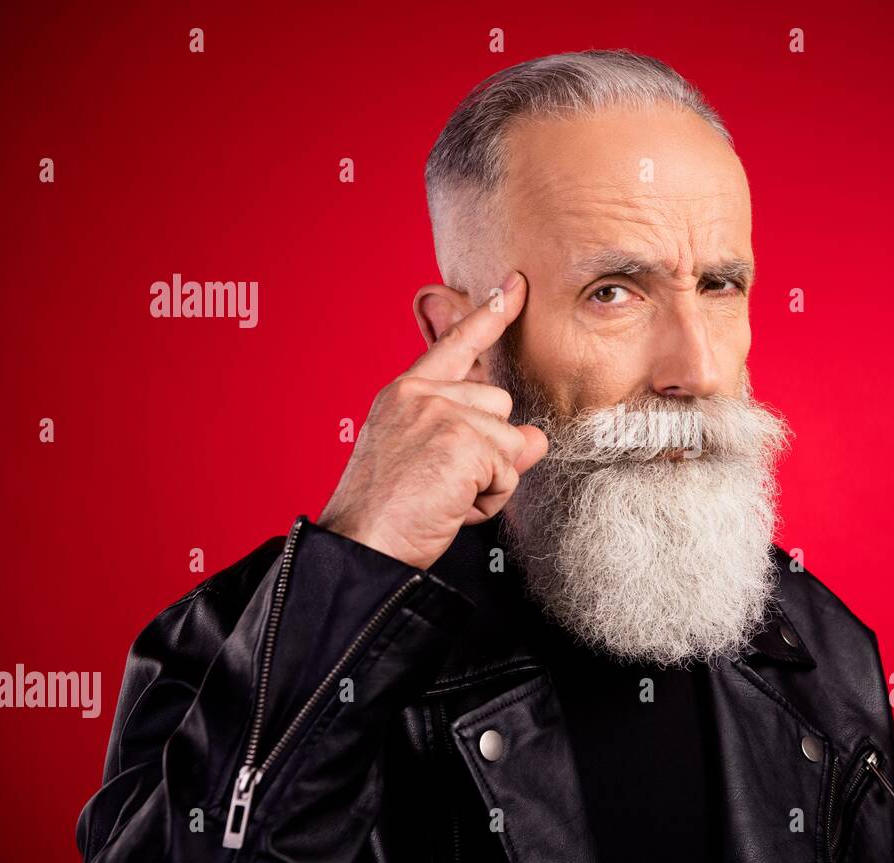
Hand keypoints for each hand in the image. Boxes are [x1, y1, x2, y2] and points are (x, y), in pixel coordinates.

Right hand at [318, 271, 547, 567]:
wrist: (360, 543)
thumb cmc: (384, 512)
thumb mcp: (427, 461)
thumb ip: (476, 438)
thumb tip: (533, 438)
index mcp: (405, 392)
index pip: (455, 344)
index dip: (489, 315)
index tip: (515, 287)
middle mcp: (422, 394)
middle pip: (500, 405)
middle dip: (490, 449)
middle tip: (447, 482)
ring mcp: (442, 413)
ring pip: (511, 439)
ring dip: (492, 478)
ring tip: (447, 496)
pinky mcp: (463, 441)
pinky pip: (509, 471)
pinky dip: (490, 499)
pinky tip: (453, 507)